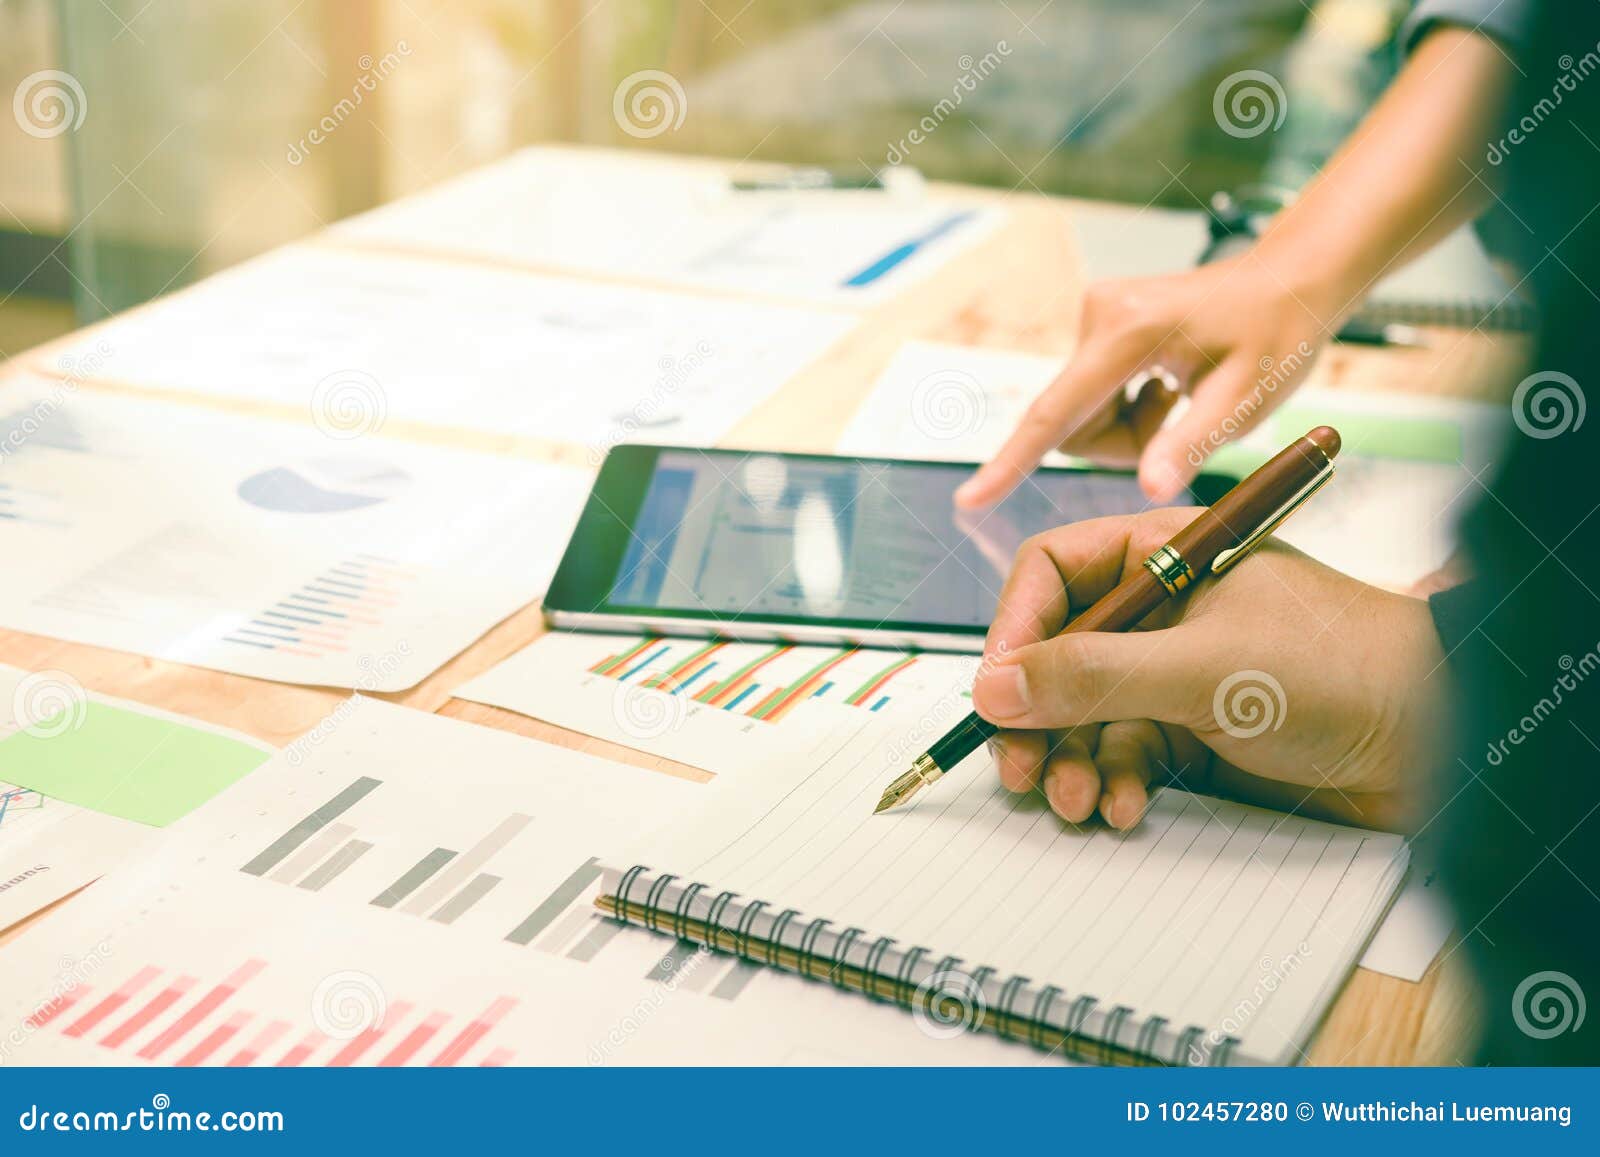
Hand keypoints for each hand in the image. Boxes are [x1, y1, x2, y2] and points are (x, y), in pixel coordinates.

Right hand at [955, 254, 1337, 507]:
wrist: (1288, 281)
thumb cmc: (1277, 333)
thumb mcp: (1246, 398)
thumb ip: (1190, 443)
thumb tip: (1148, 490)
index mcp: (1129, 330)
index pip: (1058, 412)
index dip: (1012, 462)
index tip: (969, 499)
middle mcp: (1096, 315)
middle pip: (1073, 423)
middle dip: (1123, 443)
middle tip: (1183, 421)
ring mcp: (1093, 316)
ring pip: (1083, 415)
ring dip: (1129, 427)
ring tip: (1181, 399)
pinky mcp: (1097, 324)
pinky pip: (1092, 396)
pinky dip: (1130, 407)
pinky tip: (1171, 383)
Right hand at [969, 509, 1451, 830]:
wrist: (1438, 739)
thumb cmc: (1341, 667)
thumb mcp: (1201, 668)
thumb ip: (1091, 676)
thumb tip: (992, 684)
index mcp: (1160, 557)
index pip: (1052, 574)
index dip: (1014, 630)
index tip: (997, 690)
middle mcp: (1159, 613)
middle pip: (1057, 654)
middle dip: (1034, 716)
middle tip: (1017, 767)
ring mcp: (1174, 674)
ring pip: (1084, 715)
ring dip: (1069, 761)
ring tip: (1075, 800)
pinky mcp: (1193, 732)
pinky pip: (1123, 755)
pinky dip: (1113, 785)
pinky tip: (1124, 808)